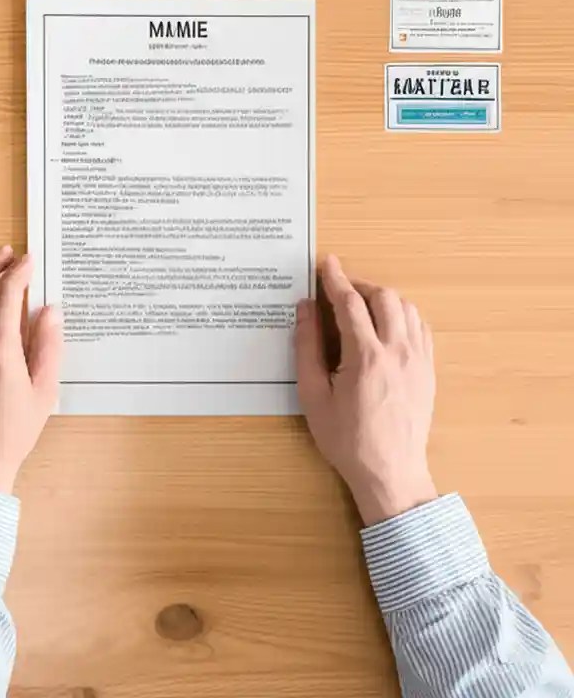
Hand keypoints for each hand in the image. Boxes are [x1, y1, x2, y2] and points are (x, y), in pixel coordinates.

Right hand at [295, 255, 438, 525]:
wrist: (390, 470)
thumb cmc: (345, 438)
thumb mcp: (313, 395)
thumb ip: (307, 347)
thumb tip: (305, 309)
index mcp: (365, 357)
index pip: (350, 303)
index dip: (335, 279)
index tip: (326, 263)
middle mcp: (397, 351)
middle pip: (384, 297)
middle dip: (359, 285)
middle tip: (338, 291)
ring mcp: (419, 359)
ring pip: (406, 308)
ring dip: (382, 298)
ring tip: (360, 307)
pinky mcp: (428, 369)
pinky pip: (420, 327)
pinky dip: (402, 315)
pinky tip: (386, 325)